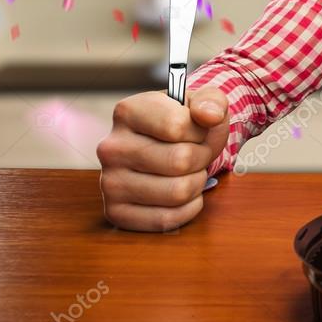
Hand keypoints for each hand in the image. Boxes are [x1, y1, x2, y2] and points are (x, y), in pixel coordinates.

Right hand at [96, 88, 229, 231]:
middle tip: (197, 153)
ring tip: (188, 171)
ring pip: (177, 192)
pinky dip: (189, 207)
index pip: (177, 126)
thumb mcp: (202, 101)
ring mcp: (109, 182)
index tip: (197, 129)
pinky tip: (185, 193)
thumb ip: (211, 101)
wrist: (169, 147)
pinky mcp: (116, 212)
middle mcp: (111, 147)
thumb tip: (210, 116)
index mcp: (127, 111)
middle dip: (202, 157)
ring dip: (197, 182)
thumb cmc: (187, 123)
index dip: (201, 131)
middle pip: (180, 161)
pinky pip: (166, 219)